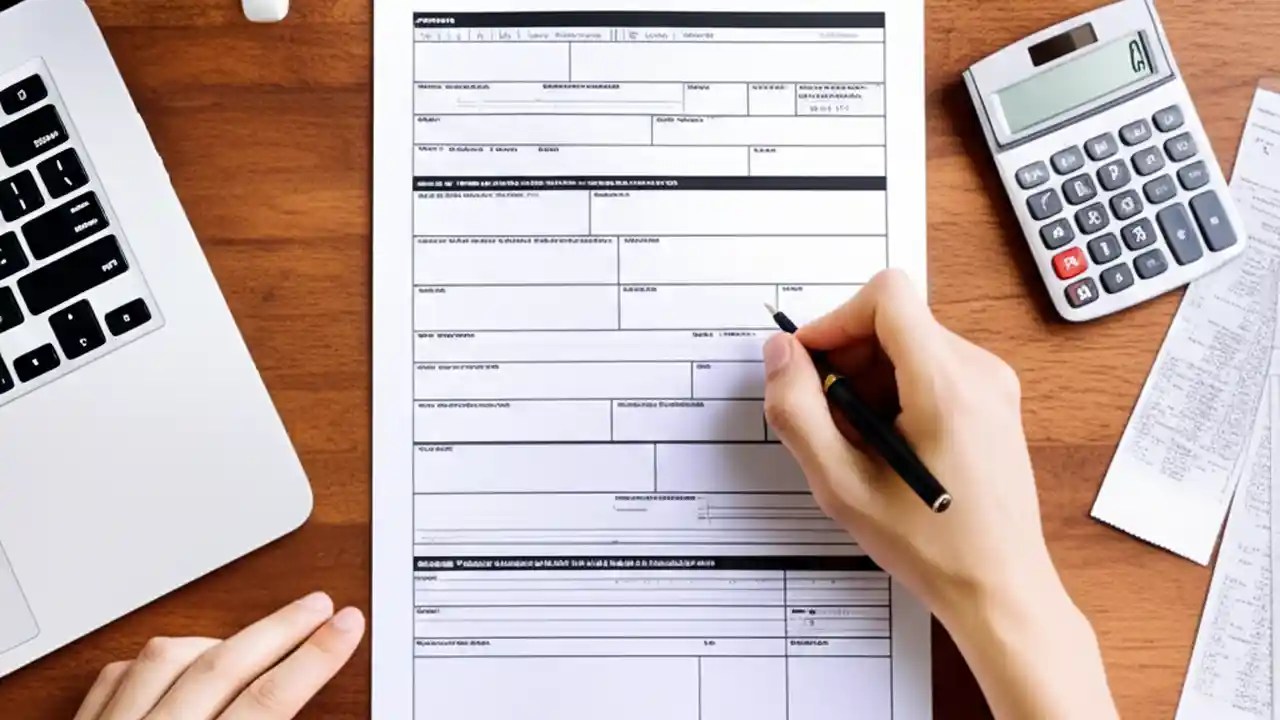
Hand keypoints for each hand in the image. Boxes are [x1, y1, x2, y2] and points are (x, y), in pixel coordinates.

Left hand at [75, 592, 363, 719]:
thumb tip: (300, 689)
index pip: (269, 701)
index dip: (316, 657)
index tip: (348, 626)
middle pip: (223, 666)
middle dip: (280, 628)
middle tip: (320, 603)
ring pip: (164, 659)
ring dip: (214, 643)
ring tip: (250, 641)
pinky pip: (115, 676)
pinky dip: (152, 664)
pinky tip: (175, 665)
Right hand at [762, 270, 1116, 718]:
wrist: (1000, 588)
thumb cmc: (934, 546)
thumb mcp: (842, 485)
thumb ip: (799, 411)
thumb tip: (780, 355)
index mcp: (947, 385)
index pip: (886, 295)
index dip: (835, 320)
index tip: (810, 364)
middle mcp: (978, 372)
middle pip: (893, 319)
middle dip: (847, 359)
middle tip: (829, 420)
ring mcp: (992, 384)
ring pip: (908, 343)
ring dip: (869, 380)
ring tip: (861, 443)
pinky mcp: (992, 399)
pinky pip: (929, 367)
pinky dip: (896, 392)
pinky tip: (888, 446)